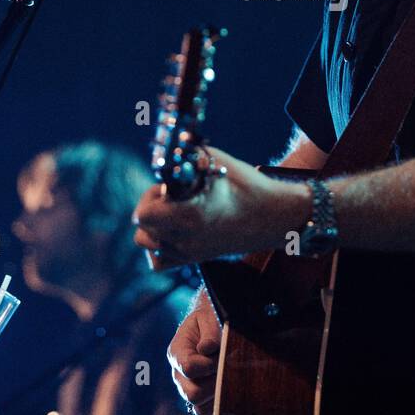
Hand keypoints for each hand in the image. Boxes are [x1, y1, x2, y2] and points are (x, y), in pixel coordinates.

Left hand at [132, 146, 308, 266]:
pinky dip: (160, 247)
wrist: (273, 215)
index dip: (150, 197)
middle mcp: (185, 238)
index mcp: (188, 215)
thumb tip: (169, 152)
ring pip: (147, 243)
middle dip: (152, 207)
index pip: (143, 215)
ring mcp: (189, 252)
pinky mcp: (195, 259)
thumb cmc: (247, 186)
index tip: (168, 188)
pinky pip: (159, 261)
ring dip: (153, 227)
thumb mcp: (215, 162)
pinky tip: (174, 232)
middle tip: (172, 197)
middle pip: (142, 228)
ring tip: (174, 214)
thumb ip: (186, 159)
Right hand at [167, 291, 220, 414]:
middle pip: (192, 393)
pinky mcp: (200, 396)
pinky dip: (218, 403)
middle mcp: (179, 373)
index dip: (208, 364)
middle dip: (215, 382)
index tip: (221, 354)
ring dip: (217, 393)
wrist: (210, 324)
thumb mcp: (209, 318)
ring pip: (200, 406)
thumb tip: (206, 349)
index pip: (189, 368)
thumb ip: (209, 332)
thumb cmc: (209, 320)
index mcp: (177, 353)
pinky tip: (227, 388)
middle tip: (227, 368)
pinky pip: (206, 411)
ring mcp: (188, 387)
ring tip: (227, 376)